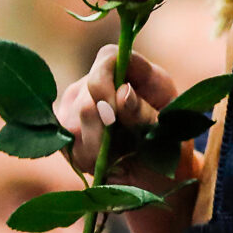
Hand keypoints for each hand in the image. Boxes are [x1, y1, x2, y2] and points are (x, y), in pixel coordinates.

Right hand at [54, 45, 178, 177]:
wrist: (155, 175)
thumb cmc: (167, 148)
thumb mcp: (166, 132)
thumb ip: (144, 113)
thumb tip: (123, 92)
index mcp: (139, 73)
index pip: (109, 57)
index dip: (103, 79)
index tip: (113, 114)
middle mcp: (105, 81)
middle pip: (86, 97)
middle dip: (103, 130)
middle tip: (125, 148)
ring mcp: (80, 101)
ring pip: (72, 123)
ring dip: (96, 148)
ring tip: (119, 156)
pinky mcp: (66, 126)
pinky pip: (65, 141)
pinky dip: (85, 157)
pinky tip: (103, 160)